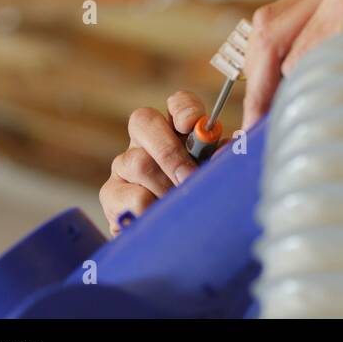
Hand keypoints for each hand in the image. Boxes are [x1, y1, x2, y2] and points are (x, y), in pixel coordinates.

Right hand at [98, 90, 223, 235]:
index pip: (177, 103)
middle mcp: (145, 140)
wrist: (168, 238)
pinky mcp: (111, 193)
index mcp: (175, 129)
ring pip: (139, 162)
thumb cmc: (195, 197)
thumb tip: (231, 144)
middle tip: (188, 176)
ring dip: (164, 186)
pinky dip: (150, 207)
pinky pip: (130, 195)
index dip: (184, 107)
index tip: (192, 124)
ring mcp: (124, 165)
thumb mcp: (211, 173)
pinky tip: (160, 215)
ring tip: (178, 203)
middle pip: (144, 121)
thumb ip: (220, 157)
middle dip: (169, 150)